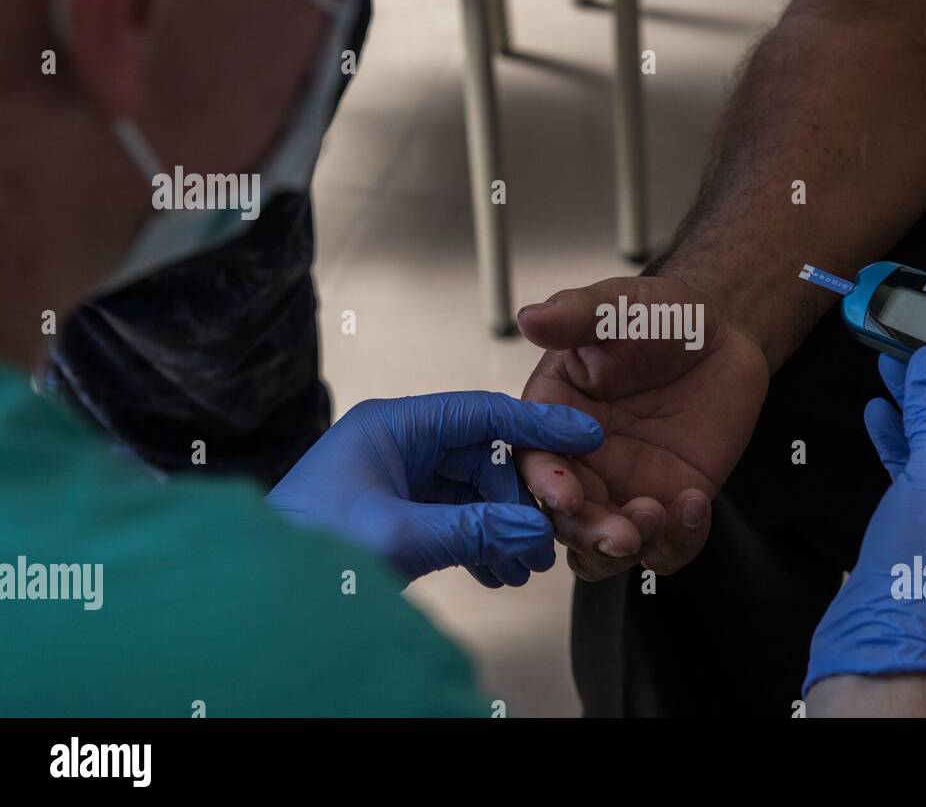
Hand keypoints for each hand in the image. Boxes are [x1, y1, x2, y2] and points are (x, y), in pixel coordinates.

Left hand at [264, 392, 603, 586]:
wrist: (256, 596)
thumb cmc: (303, 550)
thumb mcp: (399, 537)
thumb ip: (474, 529)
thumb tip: (534, 529)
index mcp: (391, 426)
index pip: (483, 413)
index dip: (539, 425)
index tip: (584, 435)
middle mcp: (397, 445)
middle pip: (486, 455)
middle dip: (522, 497)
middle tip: (550, 533)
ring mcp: (398, 480)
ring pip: (476, 490)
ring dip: (505, 526)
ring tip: (525, 565)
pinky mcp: (398, 514)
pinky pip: (458, 517)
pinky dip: (482, 542)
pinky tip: (497, 572)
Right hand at [516, 277, 768, 578]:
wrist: (720, 333)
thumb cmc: (657, 317)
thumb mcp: (617, 306)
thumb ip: (575, 316)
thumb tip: (530, 317)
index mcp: (552, 420)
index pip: (533, 462)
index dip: (545, 483)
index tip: (564, 491)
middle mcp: (581, 464)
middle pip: (565, 521)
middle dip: (587, 533)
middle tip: (619, 531)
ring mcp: (624, 491)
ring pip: (607, 549)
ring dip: (625, 549)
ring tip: (656, 516)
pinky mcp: (670, 507)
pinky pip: (666, 548)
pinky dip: (679, 542)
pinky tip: (695, 505)